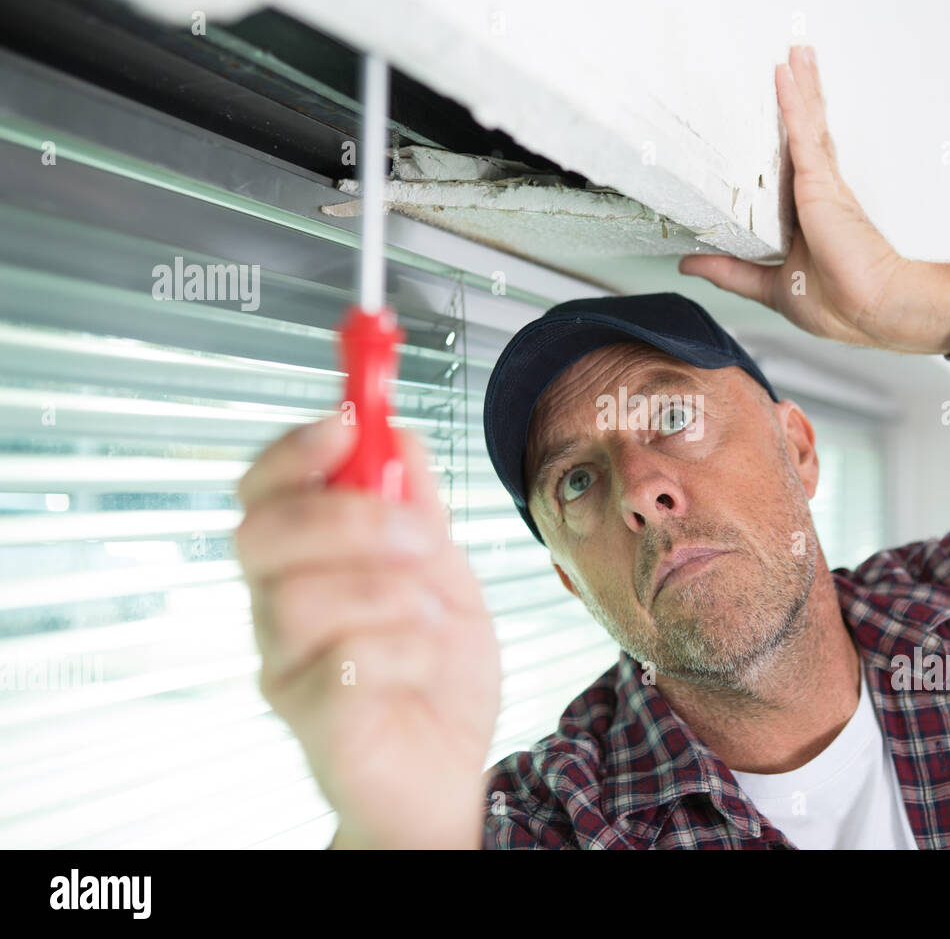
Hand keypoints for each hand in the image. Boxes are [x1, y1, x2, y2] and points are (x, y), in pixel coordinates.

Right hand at [234, 415, 500, 848]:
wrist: (449, 766)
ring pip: (301, 598)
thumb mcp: (443, 571)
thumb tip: (398, 428)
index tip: (346, 422)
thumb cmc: (434, 670)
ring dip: (388, 593)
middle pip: (262, 534)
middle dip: (350, 518)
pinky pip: (341, 665)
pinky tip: (425, 663)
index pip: (264, 490)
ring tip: (433, 616)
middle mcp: (278, 608)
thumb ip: (417, 505)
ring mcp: (286, 666)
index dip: (294, 450)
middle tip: (422, 535)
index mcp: (306, 560)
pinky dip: (402, 650)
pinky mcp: (311, 720)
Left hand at [678, 44, 949, 355]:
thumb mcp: (767, 285)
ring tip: (795, 53)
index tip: (774, 116)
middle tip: (791, 64)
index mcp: (811, 215)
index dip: (787, 136)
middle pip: (807, 133)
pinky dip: (794, 102)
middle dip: (800, 97)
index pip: (796, 165)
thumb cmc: (838, 304)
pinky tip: (787, 75)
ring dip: (801, 86)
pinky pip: (804, 134)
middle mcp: (820, 193)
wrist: (868, 311)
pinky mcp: (821, 184)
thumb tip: (690, 264)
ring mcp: (823, 185)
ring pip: (809, 123)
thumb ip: (729, 270)